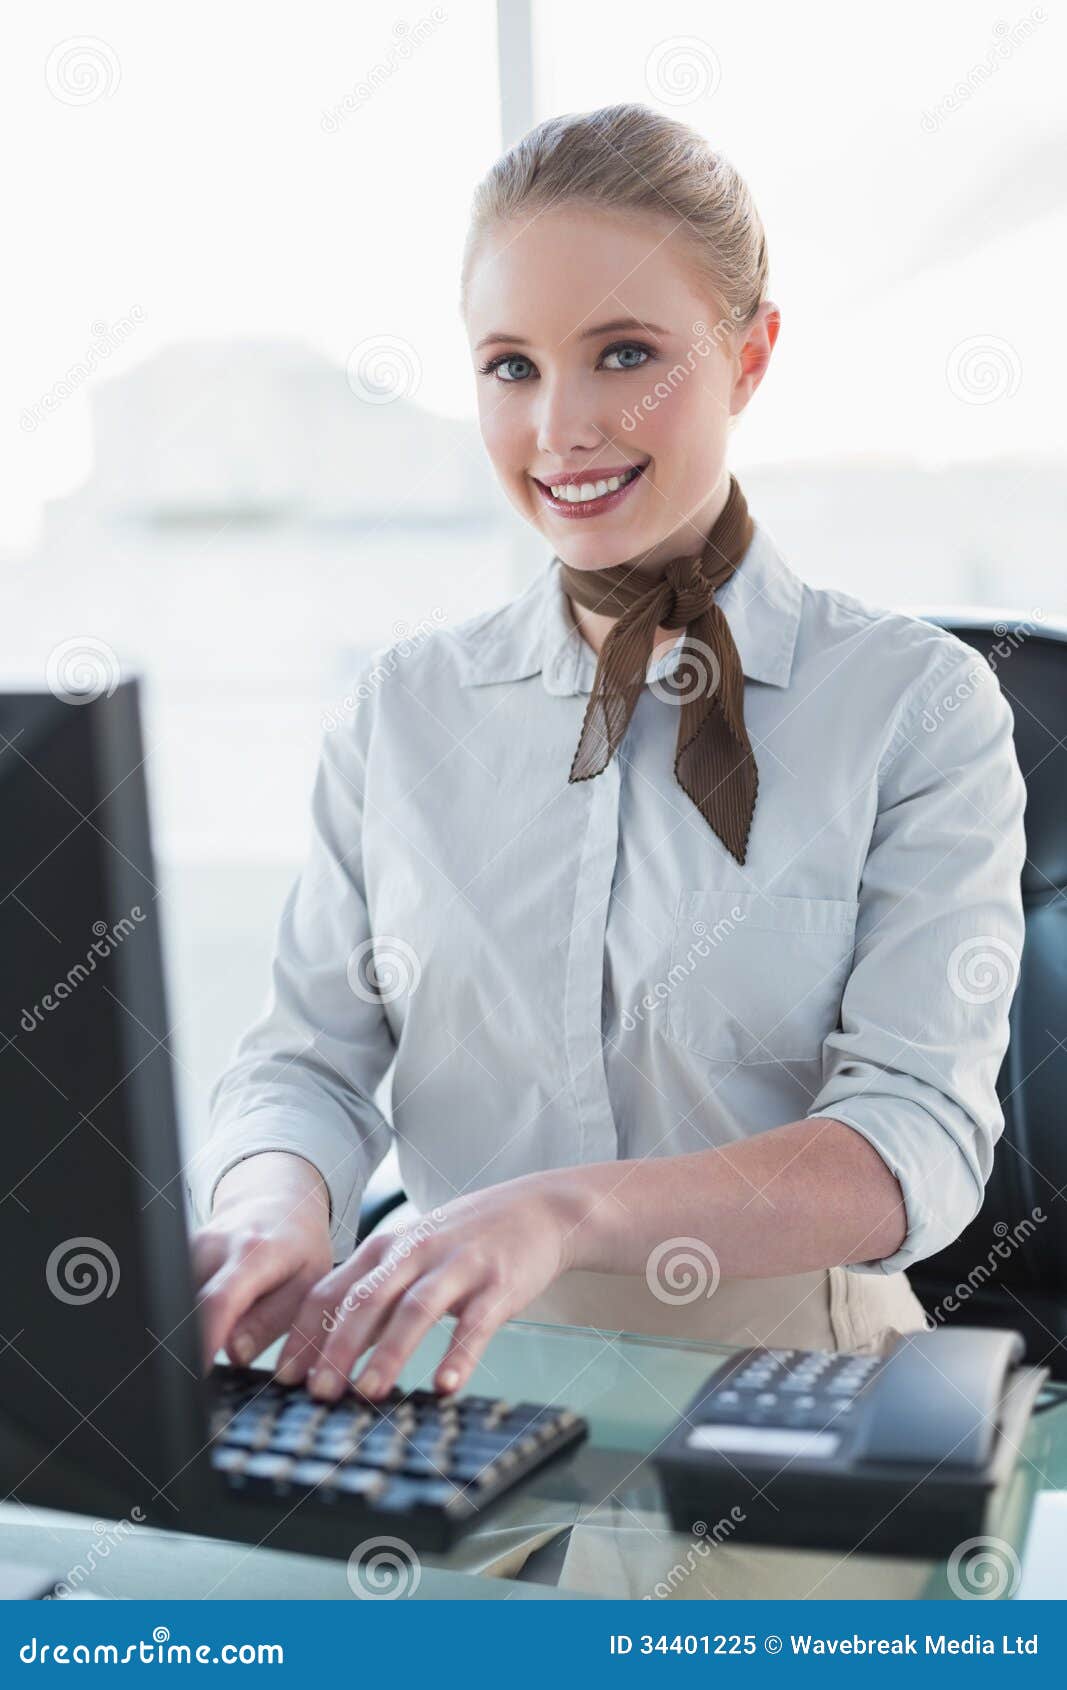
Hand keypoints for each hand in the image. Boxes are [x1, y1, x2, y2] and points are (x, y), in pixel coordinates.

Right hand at [191, 1153, 334, 1373]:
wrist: (279, 1204)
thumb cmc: (299, 1250)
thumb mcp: (307, 1284)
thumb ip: (271, 1321)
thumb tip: (235, 1353)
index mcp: (254, 1252)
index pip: (219, 1301)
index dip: (204, 1340)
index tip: (197, 1373)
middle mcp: (214, 1245)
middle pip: (188, 1306)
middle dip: (192, 1344)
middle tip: (210, 1371)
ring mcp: (190, 1246)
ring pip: (179, 1303)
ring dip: (194, 1328)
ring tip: (228, 1323)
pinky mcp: (177, 1253)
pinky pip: (176, 1294)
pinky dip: (189, 1314)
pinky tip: (212, 1312)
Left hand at [271, 1175, 571, 1401]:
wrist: (537, 1209)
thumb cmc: (465, 1241)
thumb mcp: (410, 1255)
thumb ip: (373, 1295)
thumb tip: (327, 1351)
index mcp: (385, 1249)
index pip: (329, 1290)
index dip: (303, 1333)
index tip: (282, 1377)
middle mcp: (415, 1253)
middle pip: (365, 1300)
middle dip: (336, 1347)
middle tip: (317, 1393)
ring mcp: (457, 1266)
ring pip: (414, 1309)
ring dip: (388, 1353)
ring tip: (369, 1394)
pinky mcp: (498, 1283)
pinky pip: (475, 1323)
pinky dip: (458, 1355)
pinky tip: (445, 1386)